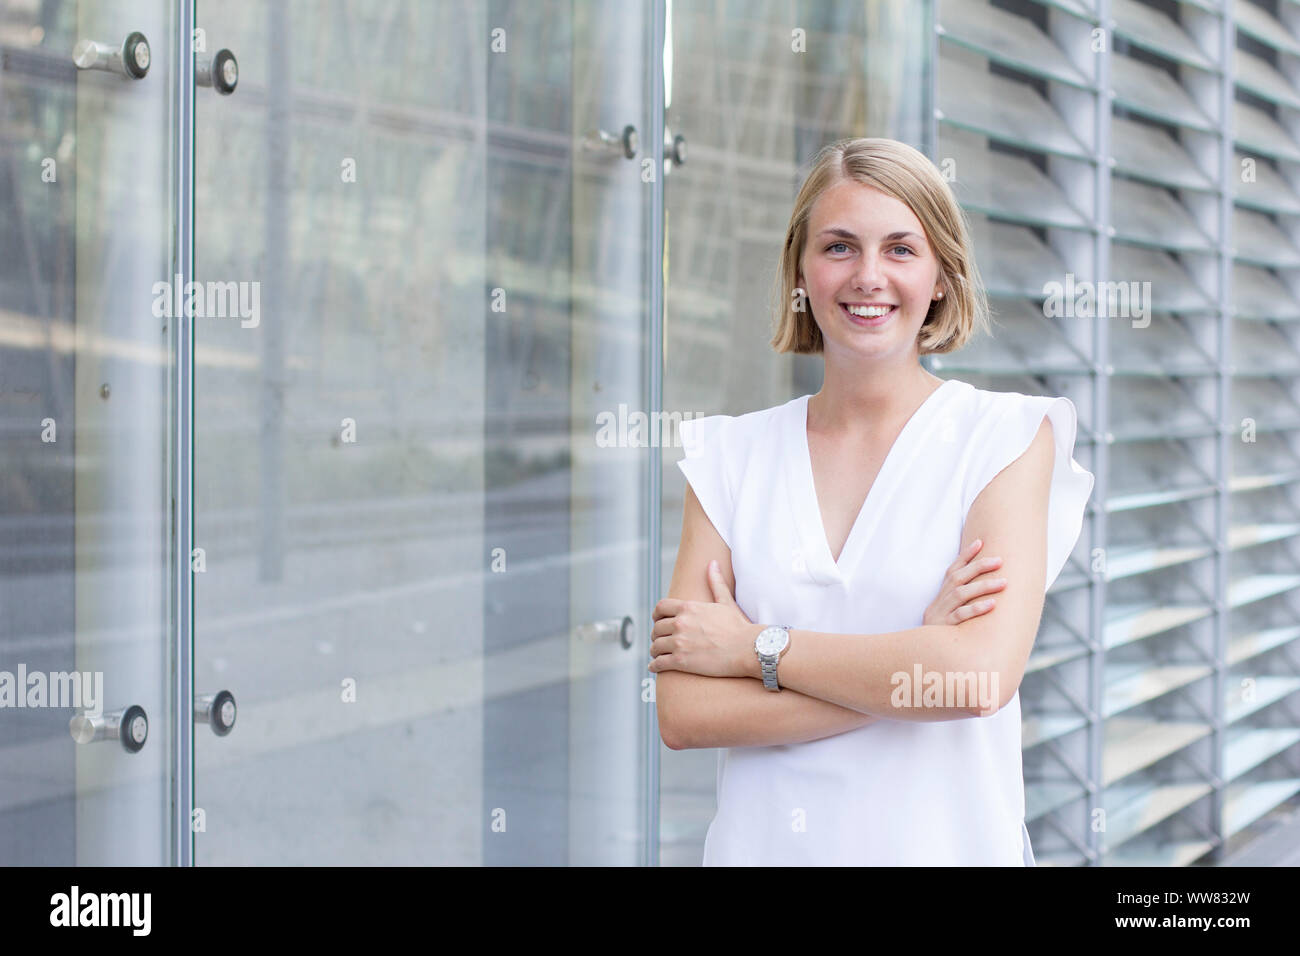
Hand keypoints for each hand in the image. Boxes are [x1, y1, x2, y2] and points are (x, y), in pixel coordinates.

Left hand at [649, 560, 757, 677]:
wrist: (748, 649)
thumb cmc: (739, 626)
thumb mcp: (725, 602)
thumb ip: (716, 582)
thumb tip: (712, 563)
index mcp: (688, 607)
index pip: (660, 608)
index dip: (656, 615)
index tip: (658, 621)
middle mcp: (680, 623)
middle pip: (656, 628)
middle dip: (657, 634)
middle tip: (660, 640)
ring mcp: (679, 642)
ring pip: (656, 646)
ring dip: (655, 651)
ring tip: (658, 655)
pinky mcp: (681, 661)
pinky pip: (658, 663)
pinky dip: (654, 665)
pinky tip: (655, 667)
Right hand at [923, 538, 1006, 626]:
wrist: (920, 654)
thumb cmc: (939, 633)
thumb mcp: (944, 614)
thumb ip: (959, 601)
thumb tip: (983, 588)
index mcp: (940, 596)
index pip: (952, 570)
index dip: (965, 555)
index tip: (981, 542)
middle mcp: (940, 601)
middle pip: (958, 578)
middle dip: (979, 566)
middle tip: (1000, 560)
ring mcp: (941, 614)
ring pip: (961, 594)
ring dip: (983, 586)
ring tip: (1004, 582)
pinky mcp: (944, 628)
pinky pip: (961, 616)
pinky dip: (976, 609)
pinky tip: (992, 605)